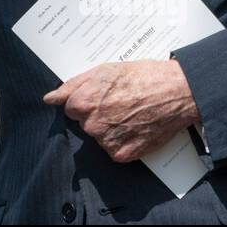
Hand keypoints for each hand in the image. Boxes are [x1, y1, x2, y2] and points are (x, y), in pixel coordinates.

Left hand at [44, 60, 199, 163]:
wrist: (176, 92)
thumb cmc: (141, 76)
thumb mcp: (102, 71)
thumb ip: (72, 86)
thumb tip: (50, 99)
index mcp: (83, 102)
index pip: (72, 108)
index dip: (89, 100)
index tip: (104, 96)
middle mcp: (92, 125)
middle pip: (86, 124)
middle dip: (99, 115)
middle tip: (122, 104)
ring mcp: (107, 142)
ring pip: (101, 137)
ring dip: (111, 130)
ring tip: (132, 114)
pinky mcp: (123, 155)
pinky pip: (115, 150)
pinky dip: (124, 142)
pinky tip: (137, 127)